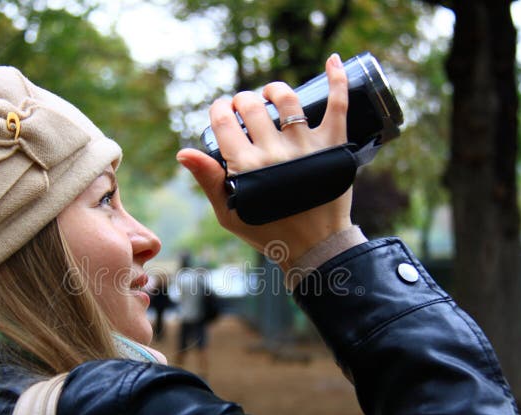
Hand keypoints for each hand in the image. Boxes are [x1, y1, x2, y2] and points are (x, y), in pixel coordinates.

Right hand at [177, 53, 353, 271]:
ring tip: (270, 95)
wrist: (315, 247)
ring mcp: (306, 147)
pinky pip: (338, 106)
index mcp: (246, 168)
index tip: (221, 112)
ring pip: (287, 100)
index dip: (218, 110)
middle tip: (244, 109)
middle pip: (251, 106)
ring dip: (274, 90)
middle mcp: (275, 153)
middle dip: (242, 100)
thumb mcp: (229, 213)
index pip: (224, 121)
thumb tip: (183, 152)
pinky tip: (334, 61)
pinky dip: (337, 80)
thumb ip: (207, 180)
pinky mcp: (333, 147)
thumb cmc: (268, 232)